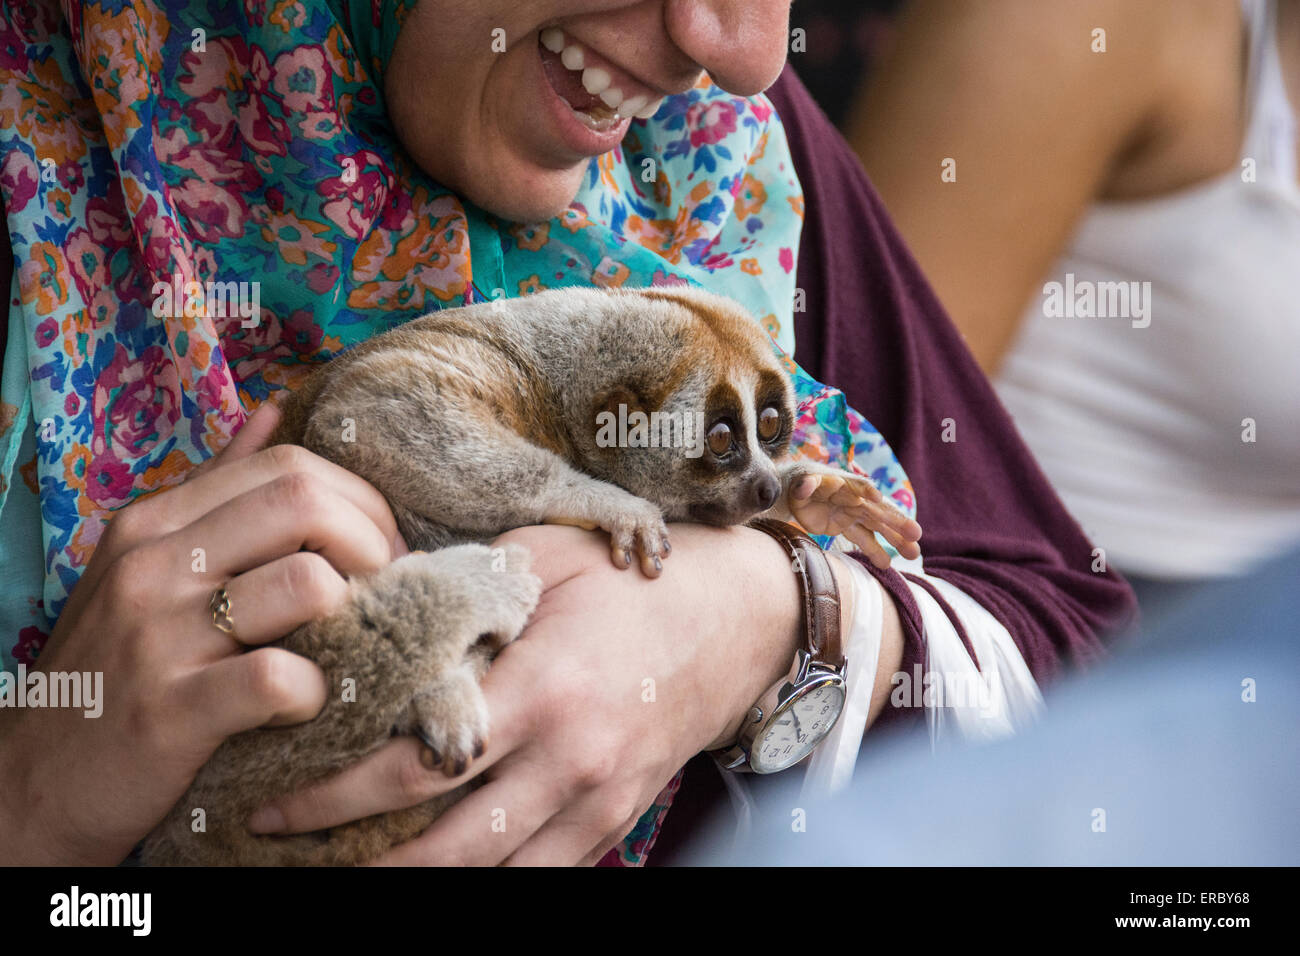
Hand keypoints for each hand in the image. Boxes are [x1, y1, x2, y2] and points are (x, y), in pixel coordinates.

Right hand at [0, 402, 407, 864]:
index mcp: (155, 522)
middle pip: (305, 502)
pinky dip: (314, 694)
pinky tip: (301, 706)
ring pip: (309, 583)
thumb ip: (214, 489)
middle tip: (386, 590)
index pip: (288, 467)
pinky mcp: (171, 712)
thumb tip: (273, 412)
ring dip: (352, 618)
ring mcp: (159, 636)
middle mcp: (153, 565)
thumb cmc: (112, 667)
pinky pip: (281, 678)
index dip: (360, 502)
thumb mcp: (145, 564)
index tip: (382, 549)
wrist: (34, 781)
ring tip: (342, 646)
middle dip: (374, 542)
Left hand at [245, 521, 808, 864]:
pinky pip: (543, 876)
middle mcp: (571, 761)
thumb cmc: (636, 581)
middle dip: (358, 859)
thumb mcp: (548, 559)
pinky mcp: (618, 821)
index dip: (338, 794)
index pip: (420, 764)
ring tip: (351, 873)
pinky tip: (437, 872)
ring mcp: (600, 801)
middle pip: (446, 844)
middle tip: (288, 851)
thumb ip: (466, 591)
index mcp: (545, 689)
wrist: (737, 621)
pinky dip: (486, 883)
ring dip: (417, 882)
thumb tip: (379, 611)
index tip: (278, 801)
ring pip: (493, 877)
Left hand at [785, 463, 921, 568]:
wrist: (799, 492)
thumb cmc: (800, 483)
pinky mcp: (848, 526)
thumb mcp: (799, 482)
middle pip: (877, 510)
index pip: (859, 487)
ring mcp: (853, 514)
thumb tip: (805, 484)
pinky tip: (886, 565)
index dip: (868, 492)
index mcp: (843, 484)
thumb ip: (804, 485)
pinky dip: (875, 552)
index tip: (878, 499)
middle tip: (916, 533)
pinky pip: (865, 540)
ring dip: (896, 539)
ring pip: (878, 527)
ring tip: (914, 553)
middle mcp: (854, 499)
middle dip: (896, 521)